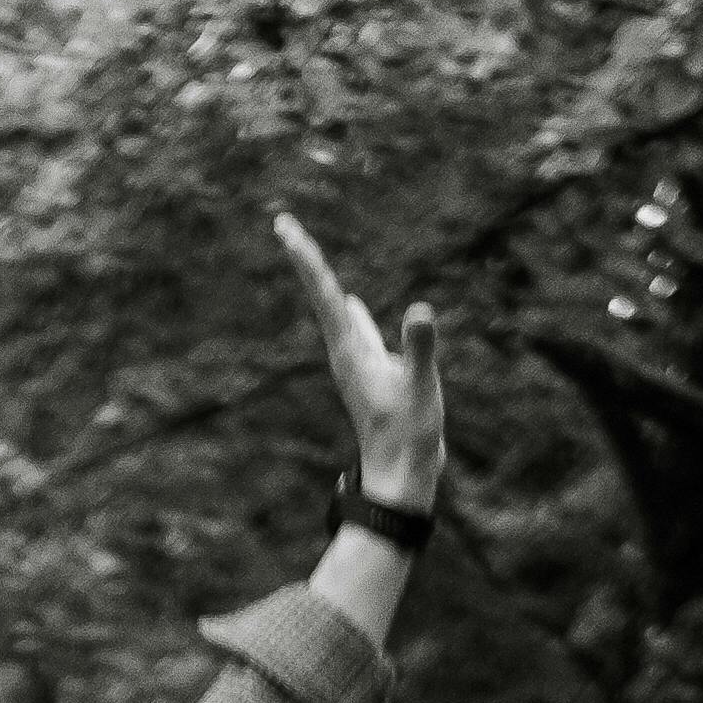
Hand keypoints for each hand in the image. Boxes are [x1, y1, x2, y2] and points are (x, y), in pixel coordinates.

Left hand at [275, 205, 444, 507]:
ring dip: (323, 281)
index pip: (325, 294)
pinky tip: (353, 303)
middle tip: (282, 223)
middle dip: (306, 258)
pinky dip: (350, 308)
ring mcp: (359, 363)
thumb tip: (419, 313)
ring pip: (337, 311)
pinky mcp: (374, 372)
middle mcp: (347, 353)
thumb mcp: (420, 389)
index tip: (284, 228)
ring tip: (306, 253)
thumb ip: (419, 349)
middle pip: (322, 295)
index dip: (307, 258)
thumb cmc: (410, 437)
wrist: (402, 479)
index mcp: (351, 351)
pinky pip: (357, 329)